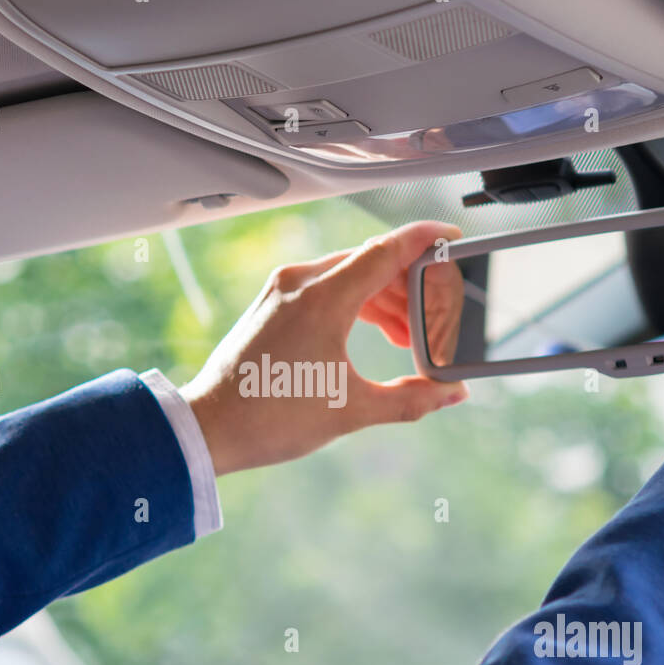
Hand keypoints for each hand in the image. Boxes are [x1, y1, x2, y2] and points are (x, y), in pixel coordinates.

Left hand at [180, 221, 469, 475]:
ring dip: (384, 297)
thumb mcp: (352, 411)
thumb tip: (452, 393)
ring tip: (406, 337)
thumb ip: (412, 399)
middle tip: (436, 316)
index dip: (426, 240)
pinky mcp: (272, 303)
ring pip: (349, 273)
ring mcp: (282, 289)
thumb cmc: (270, 419)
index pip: (388, 250)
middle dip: (410, 285)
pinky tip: (372, 332)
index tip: (453, 236)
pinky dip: (356, 302)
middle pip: (372, 261)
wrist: (210, 428)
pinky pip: (326, 286)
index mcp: (323, 298)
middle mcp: (300, 282)